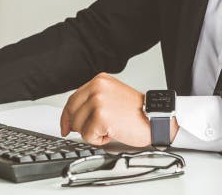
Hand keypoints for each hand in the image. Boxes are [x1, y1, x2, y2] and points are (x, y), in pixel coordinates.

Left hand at [59, 73, 177, 146]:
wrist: (155, 119)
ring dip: (93, 133)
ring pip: (79, 126)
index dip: (67, 115)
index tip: (65, 125)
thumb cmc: (138, 112)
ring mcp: (98, 101)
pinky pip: (88, 136)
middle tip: (97, 129)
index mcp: (100, 80)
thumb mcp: (113, 96)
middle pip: (72, 113)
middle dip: (81, 126)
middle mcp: (97, 88)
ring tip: (111, 127)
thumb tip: (74, 116)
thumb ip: (93, 100)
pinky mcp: (100, 116)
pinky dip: (99, 140)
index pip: (73, 99)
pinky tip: (113, 132)